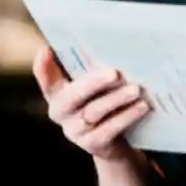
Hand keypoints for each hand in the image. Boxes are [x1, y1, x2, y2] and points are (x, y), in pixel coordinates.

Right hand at [31, 46, 150, 160]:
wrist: (115, 142)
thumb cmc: (103, 99)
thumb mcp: (94, 84)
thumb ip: (90, 66)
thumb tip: (107, 40)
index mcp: (56, 92)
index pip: (46, 78)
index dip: (44, 67)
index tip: (47, 51)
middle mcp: (60, 112)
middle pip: (72, 97)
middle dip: (93, 83)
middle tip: (114, 73)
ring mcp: (74, 131)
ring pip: (94, 112)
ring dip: (117, 99)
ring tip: (136, 89)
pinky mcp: (93, 144)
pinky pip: (110, 129)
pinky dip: (127, 116)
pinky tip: (142, 106)